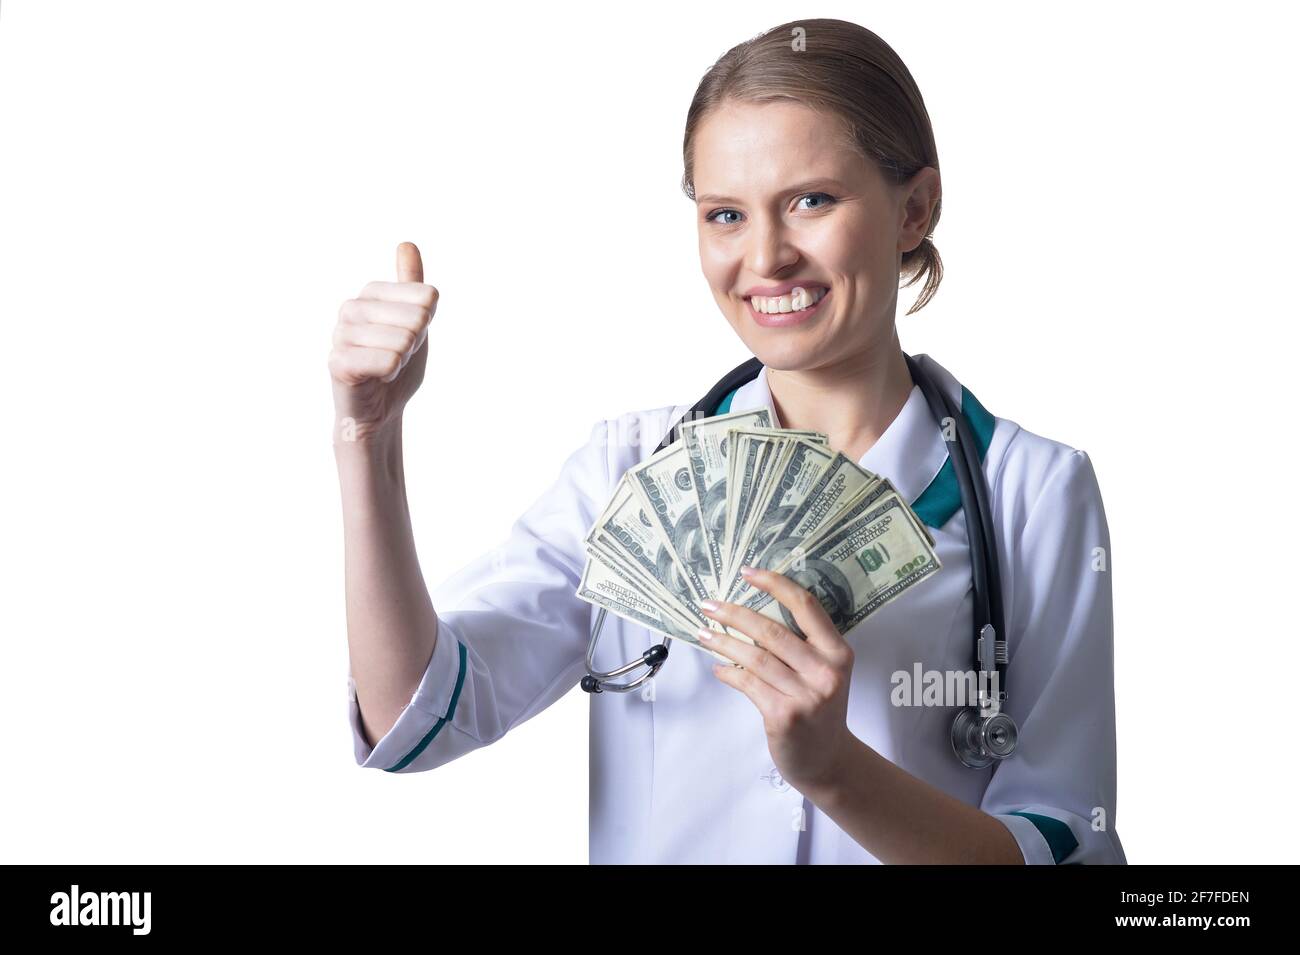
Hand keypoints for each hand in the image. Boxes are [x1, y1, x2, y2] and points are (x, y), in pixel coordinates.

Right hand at [328, 242, 438, 444]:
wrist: (379, 412)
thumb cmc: (395, 365)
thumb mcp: (414, 321)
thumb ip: (412, 286)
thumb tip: (406, 243)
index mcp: (371, 293)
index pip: (427, 297)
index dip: (427, 325)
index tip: (408, 339)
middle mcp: (351, 308)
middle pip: (418, 316)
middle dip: (416, 344)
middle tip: (397, 357)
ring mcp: (341, 334)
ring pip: (404, 339)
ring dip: (403, 361)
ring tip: (386, 368)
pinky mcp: (338, 362)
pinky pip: (389, 360)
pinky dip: (392, 374)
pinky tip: (377, 378)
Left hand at [698, 566, 856, 793]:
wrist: (827, 760)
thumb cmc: (819, 710)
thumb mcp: (823, 673)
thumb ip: (801, 646)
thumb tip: (749, 614)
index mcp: (838, 652)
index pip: (806, 606)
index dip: (775, 584)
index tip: (748, 572)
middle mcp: (826, 671)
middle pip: (772, 630)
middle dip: (734, 614)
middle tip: (708, 605)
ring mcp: (806, 695)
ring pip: (755, 657)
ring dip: (723, 642)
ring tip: (703, 633)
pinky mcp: (784, 715)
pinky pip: (748, 684)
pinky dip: (729, 673)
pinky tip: (719, 668)